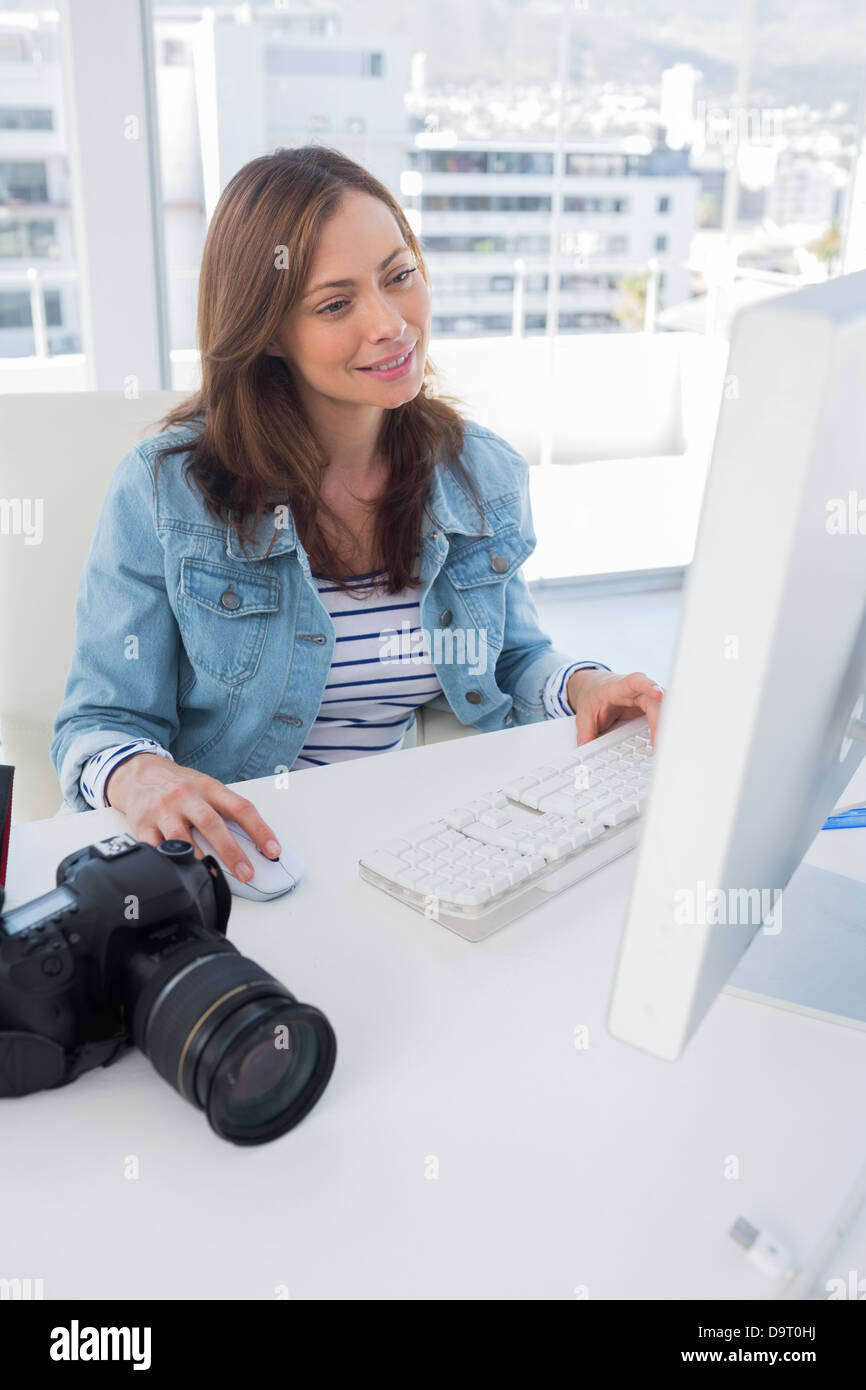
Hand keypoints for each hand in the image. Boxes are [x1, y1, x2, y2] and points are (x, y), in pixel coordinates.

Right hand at [104, 753, 282, 883]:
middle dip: (231, 851)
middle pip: (211, 824)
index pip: (240, 808)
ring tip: (213, 876)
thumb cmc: (178, 784)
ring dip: (199, 860)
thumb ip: (225, 809)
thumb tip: (253, 843)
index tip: (273, 850)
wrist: (137, 773)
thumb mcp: (204, 787)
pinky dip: (168, 862)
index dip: (260, 830)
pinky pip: (155, 848)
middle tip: (246, 873)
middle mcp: (186, 797)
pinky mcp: (142, 825)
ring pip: (182, 838)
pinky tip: (179, 873)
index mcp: (208, 787)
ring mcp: (163, 810)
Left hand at [565, 668, 664, 747]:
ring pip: (667, 708)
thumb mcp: (584, 714)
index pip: (636, 682)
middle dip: (663, 719)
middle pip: (657, 700)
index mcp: (619, 687)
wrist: (596, 687)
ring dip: (671, 725)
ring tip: (670, 746)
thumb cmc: (594, 695)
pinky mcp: (654, 707)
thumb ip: (585, 733)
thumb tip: (586, 751)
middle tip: (662, 741)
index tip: (658, 693)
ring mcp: (649, 698)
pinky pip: (667, 715)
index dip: (648, 686)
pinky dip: (670, 728)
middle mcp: (639, 690)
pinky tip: (671, 742)